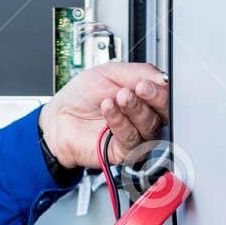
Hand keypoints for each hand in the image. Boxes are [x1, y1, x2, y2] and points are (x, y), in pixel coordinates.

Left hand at [37, 62, 169, 172]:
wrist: (60, 117)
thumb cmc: (82, 96)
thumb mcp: (110, 72)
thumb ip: (138, 73)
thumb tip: (163, 77)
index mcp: (144, 97)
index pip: (166, 95)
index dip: (161, 88)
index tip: (148, 81)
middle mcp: (143, 117)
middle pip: (165, 112)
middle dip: (154, 98)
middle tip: (140, 88)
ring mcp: (135, 135)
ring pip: (150, 126)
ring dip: (135, 109)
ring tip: (118, 96)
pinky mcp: (124, 151)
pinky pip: (131, 138)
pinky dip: (120, 121)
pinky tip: (108, 108)